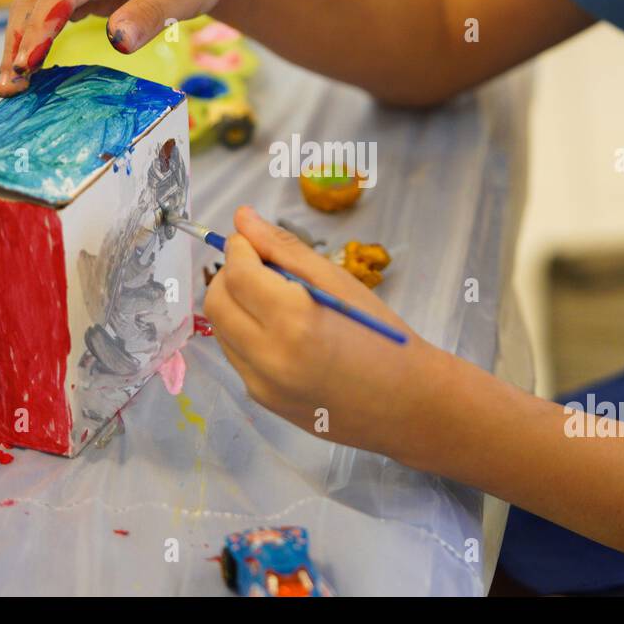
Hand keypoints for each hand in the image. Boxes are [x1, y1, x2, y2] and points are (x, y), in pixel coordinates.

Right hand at [0, 0, 257, 95]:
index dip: (42, 26)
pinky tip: (27, 71)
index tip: (27, 62)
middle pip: (37, 0)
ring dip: (19, 45)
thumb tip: (118, 41)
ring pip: (34, 7)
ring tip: (9, 87)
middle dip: (19, 43)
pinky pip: (47, 13)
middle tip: (9, 88)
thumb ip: (151, 14)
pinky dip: (34, 41)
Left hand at [203, 206, 439, 456]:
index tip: (249, 240)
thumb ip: (285, 248)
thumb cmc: (383, 337)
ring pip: (221, 331)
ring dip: (235, 306)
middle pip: (216, 304)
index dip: (238, 249)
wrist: (408, 405)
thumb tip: (242, 218)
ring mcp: (262, 385)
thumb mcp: (338, 282)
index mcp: (294, 321)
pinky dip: (246, 334)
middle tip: (258, 266)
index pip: (237, 274)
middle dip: (228, 276)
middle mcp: (269, 357)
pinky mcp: (263, 401)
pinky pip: (237, 356)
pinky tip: (281, 331)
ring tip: (274, 300)